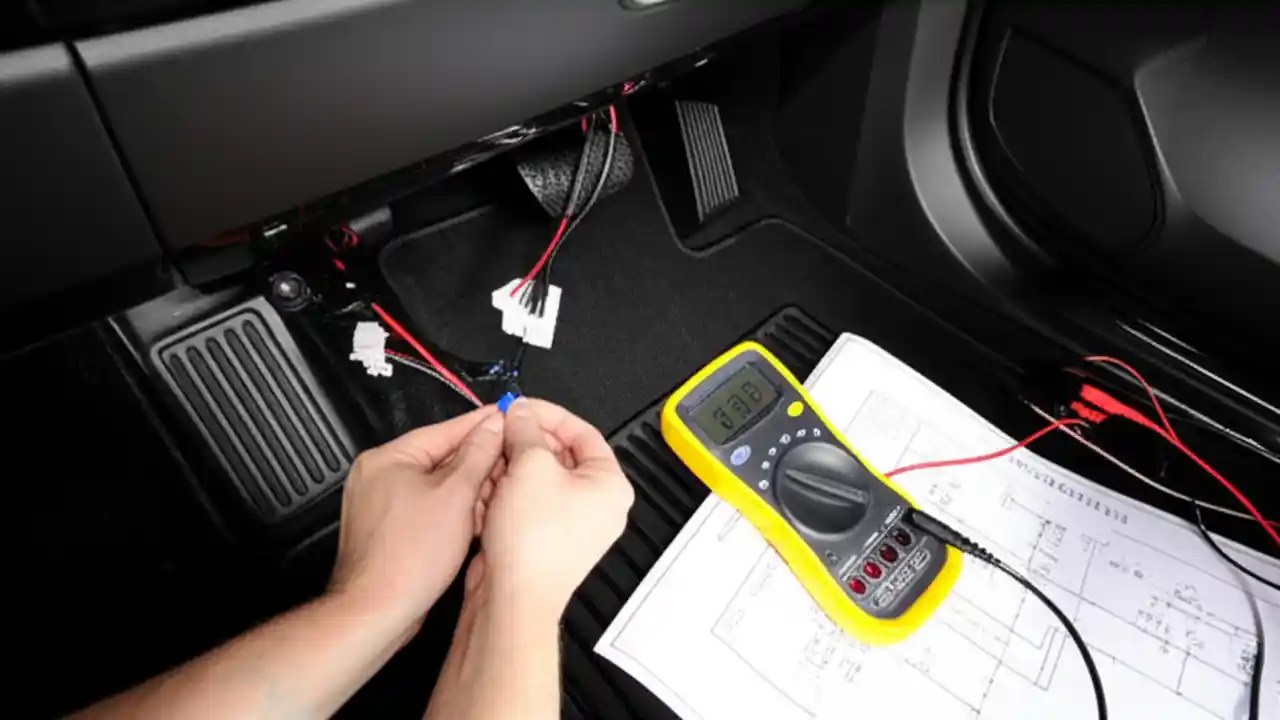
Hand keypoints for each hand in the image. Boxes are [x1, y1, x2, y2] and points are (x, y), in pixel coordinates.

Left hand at [328, 406, 504, 631]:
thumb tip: (492, 427)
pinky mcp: (388, 531)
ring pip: (436, 486)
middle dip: (478, 462)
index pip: (445, 430)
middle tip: (511, 459)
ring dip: (468, 490)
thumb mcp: (456, 495)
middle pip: (440, 458)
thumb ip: (477, 455)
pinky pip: (427, 509)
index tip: (509, 415)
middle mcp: (378, 476)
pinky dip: (451, 511)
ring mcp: (380, 505)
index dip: (483, 425)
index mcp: (388, 458)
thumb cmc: (407, 557)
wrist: (377, 611)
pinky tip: (475, 519)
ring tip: (499, 493)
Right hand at [481, 398, 634, 618]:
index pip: (582, 432)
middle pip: (558, 455)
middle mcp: (596, 506)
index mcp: (609, 484)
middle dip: (523, 443)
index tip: (520, 407)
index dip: (548, 414)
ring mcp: (570, 526)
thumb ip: (526, 430)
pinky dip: (504, 494)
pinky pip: (524, 504)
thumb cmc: (533, 541)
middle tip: (499, 432)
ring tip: (488, 464)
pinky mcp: (543, 541)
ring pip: (537, 480)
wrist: (513, 597)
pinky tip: (485, 493)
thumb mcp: (530, 465)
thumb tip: (521, 412)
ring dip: (509, 468)